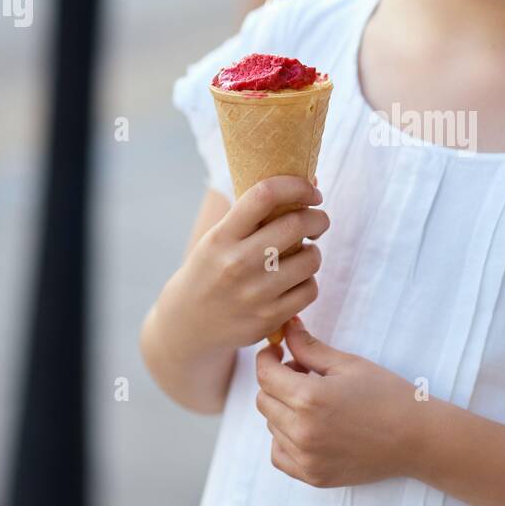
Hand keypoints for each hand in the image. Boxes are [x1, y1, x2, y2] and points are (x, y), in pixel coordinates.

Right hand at [175, 176, 329, 353]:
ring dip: (313, 253)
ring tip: (301, 255)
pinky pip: (310, 290)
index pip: (264, 195)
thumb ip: (256, 214)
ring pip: (311, 259)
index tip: (310, 191)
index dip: (296, 185)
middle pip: (296, 225)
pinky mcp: (268, 318)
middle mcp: (236, 263)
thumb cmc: (210, 271)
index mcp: (221, 236)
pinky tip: (295, 281)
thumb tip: (311, 180)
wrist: (186, 325)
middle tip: (318, 220)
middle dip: (318, 218)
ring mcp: (254, 294)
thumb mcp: (219, 239)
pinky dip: (308, 282)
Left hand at [254, 319, 423, 486]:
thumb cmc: (388, 394)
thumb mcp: (349, 364)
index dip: (267, 358)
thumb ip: (309, 347)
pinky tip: (308, 428)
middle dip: (276, 383)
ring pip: (271, 426)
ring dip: (283, 410)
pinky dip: (285, 440)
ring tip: (314, 402)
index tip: (277, 351)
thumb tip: (285, 327)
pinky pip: (279, 455)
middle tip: (302, 374)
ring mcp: (306, 458)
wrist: (417, 438)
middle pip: (264, 401)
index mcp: (309, 398)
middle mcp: (302, 431)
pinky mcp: (313, 476)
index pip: (265, 375)